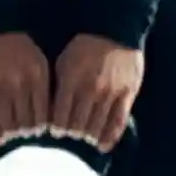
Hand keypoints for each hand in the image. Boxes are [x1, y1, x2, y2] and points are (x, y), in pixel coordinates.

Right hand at [0, 32, 50, 146]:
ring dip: (9, 135)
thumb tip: (45, 121)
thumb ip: (41, 89)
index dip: (40, 130)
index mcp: (37, 78)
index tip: (38, 135)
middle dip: (25, 134)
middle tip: (24, 139)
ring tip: (9, 137)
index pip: (43, 117)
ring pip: (6, 126)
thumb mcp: (37, 63)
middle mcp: (18, 85)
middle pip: (25, 125)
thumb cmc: (16, 46)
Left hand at [52, 34, 143, 151]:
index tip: (54, 135)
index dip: (56, 129)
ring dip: (88, 138)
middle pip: (77, 124)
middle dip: (71, 136)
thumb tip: (48, 112)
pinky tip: (103, 146)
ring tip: (84, 144)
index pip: (60, 115)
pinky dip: (109, 137)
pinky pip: (118, 122)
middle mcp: (90, 89)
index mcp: (71, 81)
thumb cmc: (84, 46)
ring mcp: (110, 93)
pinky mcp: (127, 94)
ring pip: (97, 126)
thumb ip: (57, 86)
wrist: (115, 29)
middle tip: (68, 142)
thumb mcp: (64, 62)